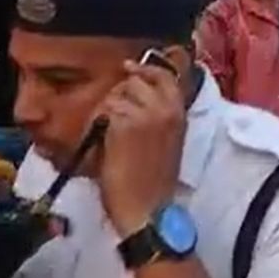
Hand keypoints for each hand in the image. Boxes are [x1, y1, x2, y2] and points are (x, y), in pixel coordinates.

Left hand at [98, 60, 187, 238]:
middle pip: (136, 80)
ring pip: (117, 94)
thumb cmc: (153, 184)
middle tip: (113, 113)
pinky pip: (105, 110)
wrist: (146, 208)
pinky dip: (99, 122)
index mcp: (179, 115)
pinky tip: (102, 140)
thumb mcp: (166, 144)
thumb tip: (134, 101)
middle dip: (121, 93)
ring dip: (108, 109)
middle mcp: (166, 109)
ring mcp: (145, 113)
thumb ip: (157, 119)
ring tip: (107, 132)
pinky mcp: (124, 122)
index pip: (165, 76)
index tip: (130, 69)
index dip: (146, 69)